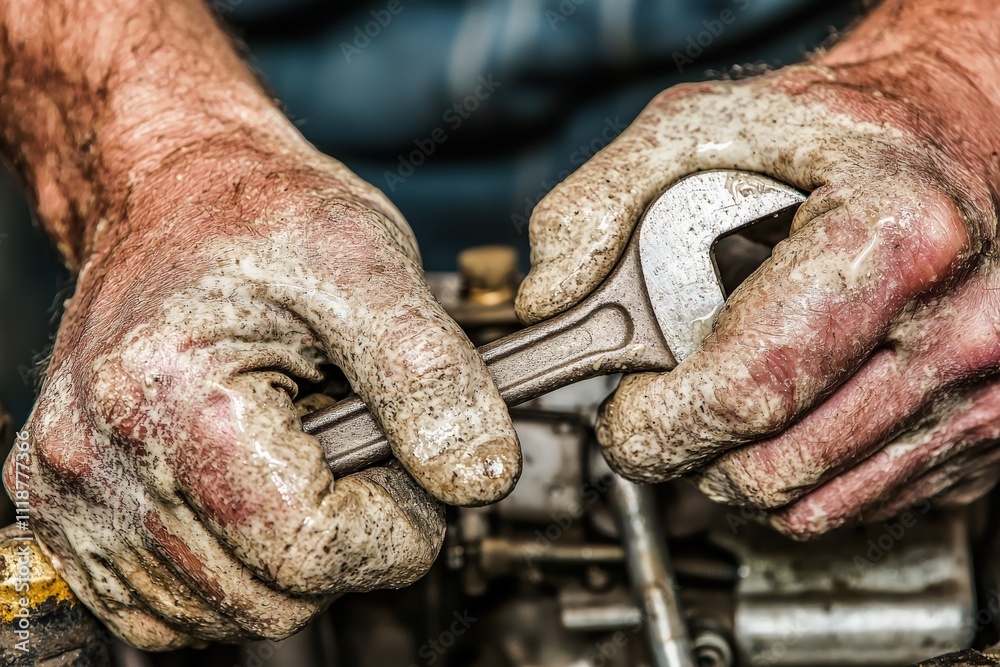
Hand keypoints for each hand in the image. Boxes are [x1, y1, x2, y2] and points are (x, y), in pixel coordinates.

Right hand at [5, 143, 519, 648]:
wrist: (178, 193)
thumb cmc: (256, 214)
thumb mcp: (367, 265)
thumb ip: (430, 375)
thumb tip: (478, 472)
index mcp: (171, 391)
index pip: (313, 553)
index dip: (395, 529)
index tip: (414, 476)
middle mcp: (98, 455)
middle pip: (266, 600)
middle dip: (345, 547)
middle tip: (361, 460)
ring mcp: (74, 489)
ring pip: (216, 615)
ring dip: (286, 564)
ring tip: (301, 466)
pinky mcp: (67, 508)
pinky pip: (159, 609)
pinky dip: (226, 576)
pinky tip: (253, 501)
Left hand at [516, 4, 999, 537]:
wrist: (941, 146)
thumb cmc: (835, 135)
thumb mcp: (703, 127)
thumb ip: (602, 201)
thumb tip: (552, 295)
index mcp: (893, 237)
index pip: (750, 388)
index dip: (660, 422)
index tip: (625, 416)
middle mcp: (956, 326)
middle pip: (773, 464)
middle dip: (686, 449)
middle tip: (665, 397)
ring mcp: (980, 391)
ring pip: (809, 503)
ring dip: (736, 466)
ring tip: (728, 390)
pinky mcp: (983, 437)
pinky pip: (854, 505)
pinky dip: (796, 475)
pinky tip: (790, 406)